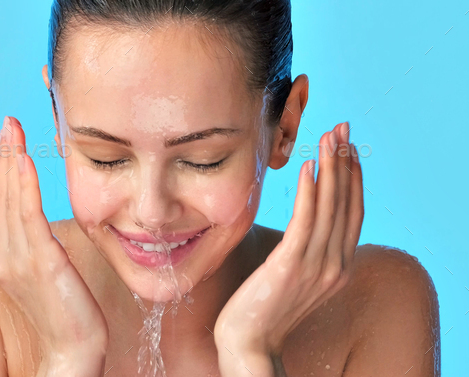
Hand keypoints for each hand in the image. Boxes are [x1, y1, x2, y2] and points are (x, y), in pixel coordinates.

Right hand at [0, 116, 108, 375]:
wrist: (74, 347)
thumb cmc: (67, 310)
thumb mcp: (48, 272)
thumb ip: (41, 247)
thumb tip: (46, 228)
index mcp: (6, 257)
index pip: (1, 204)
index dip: (4, 170)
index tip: (10, 139)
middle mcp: (5, 255)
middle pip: (0, 196)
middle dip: (3, 156)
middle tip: (8, 123)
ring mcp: (19, 260)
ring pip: (10, 200)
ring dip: (10, 161)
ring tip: (12, 130)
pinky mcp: (41, 263)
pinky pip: (28, 217)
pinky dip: (22, 186)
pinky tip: (23, 161)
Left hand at [214, 122, 363, 374]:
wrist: (249, 342)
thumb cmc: (265, 306)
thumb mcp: (296, 276)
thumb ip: (307, 251)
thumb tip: (304, 224)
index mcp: (338, 267)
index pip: (353, 213)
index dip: (353, 178)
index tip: (348, 149)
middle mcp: (335, 265)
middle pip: (347, 203)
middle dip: (346, 162)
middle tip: (343, 129)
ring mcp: (316, 266)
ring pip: (330, 207)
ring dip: (331, 167)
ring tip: (329, 136)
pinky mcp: (291, 265)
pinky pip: (305, 221)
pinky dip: (311, 191)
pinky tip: (308, 165)